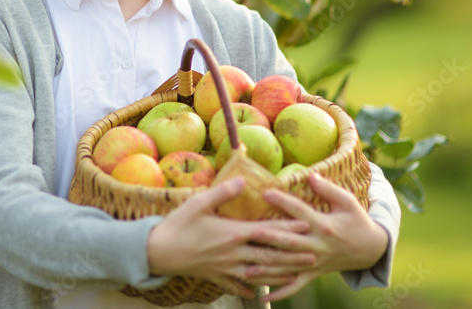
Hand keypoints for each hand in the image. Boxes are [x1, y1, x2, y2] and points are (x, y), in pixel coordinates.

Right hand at [146, 178, 313, 297]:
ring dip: (280, 274)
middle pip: (270, 256)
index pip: (267, 231)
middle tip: (314, 255)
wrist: (157, 253)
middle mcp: (234, 254)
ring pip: (260, 275)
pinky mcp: (217, 278)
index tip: (306, 226)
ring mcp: (227, 269)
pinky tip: (261, 293)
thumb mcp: (199, 203)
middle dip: (293, 256)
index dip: (288, 229)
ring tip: (297, 273)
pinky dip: (252, 290)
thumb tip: (243, 179)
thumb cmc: (178, 224)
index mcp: (233, 233)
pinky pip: (238, 287)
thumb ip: (223, 192)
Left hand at [254, 173, 388, 301]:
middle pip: (290, 242)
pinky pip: (295, 286)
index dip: (283, 201)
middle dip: (269, 237)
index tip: (265, 192)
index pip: (299, 211)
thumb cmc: (356, 220)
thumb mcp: (348, 202)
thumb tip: (310, 175)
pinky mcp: (313, 273)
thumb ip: (328, 189)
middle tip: (249, 232)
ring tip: (247, 267)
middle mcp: (317, 245)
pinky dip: (280, 293)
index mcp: (324, 225)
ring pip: (288, 266)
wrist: (371, 249)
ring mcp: (314, 262)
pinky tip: (264, 298)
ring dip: (268, 268)